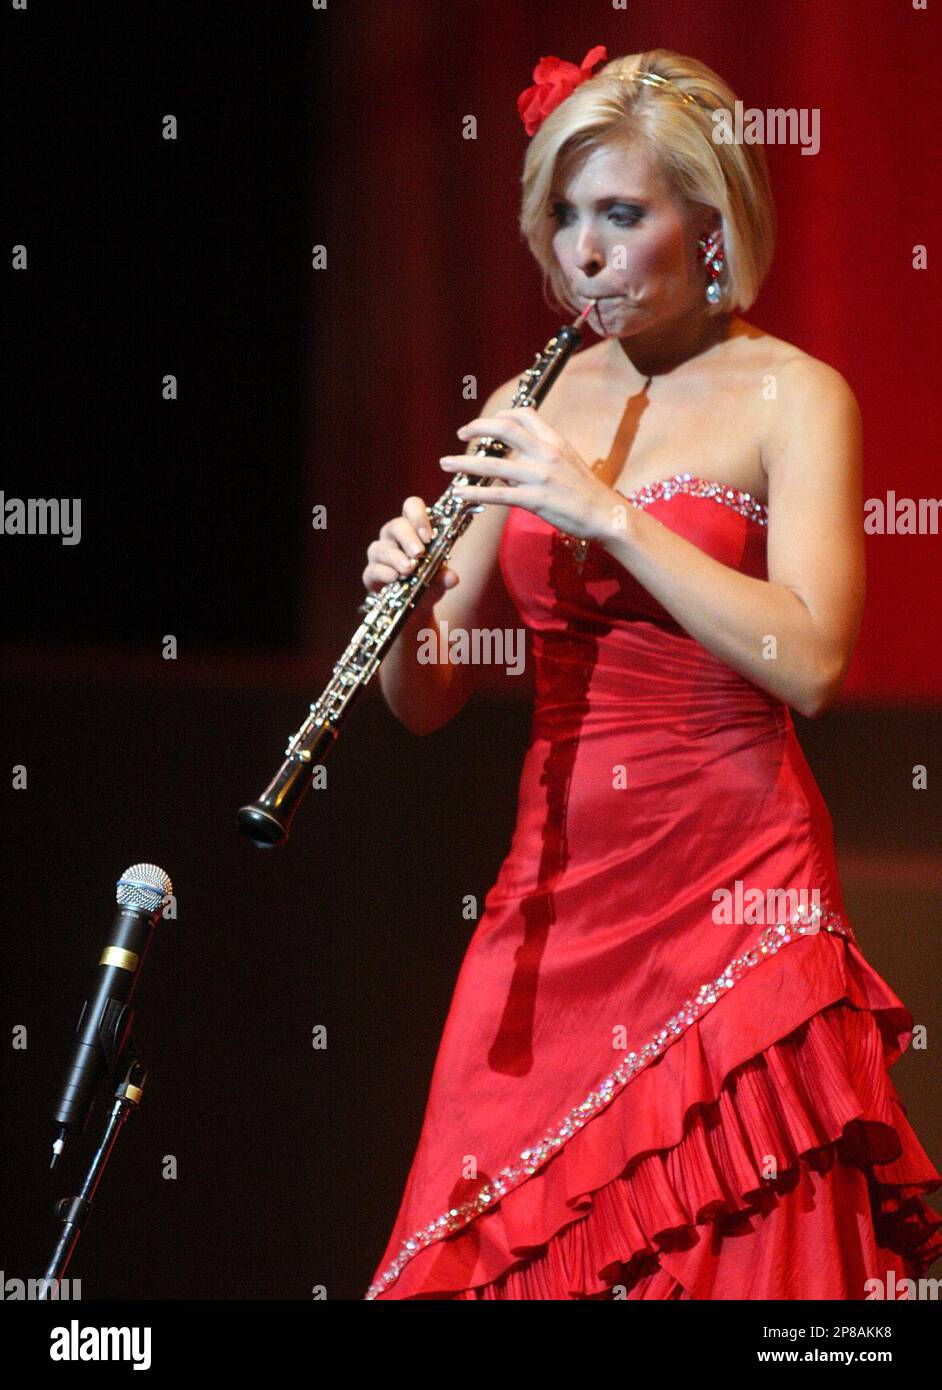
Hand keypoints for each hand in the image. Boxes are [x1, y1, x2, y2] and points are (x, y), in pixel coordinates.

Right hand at [362, 496, 459, 605]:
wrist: (415, 604)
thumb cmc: (427, 580)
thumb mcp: (440, 578)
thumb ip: (445, 575)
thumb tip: (452, 578)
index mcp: (412, 528)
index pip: (411, 507)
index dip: (418, 516)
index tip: (428, 535)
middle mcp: (394, 537)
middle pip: (396, 526)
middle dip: (408, 538)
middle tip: (419, 553)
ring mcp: (380, 554)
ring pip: (382, 548)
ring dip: (396, 558)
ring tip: (409, 569)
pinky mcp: (371, 574)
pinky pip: (372, 570)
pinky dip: (383, 573)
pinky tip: (394, 578)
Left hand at [439, 406, 617, 542]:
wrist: (606, 514)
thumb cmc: (586, 492)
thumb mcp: (568, 463)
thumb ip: (542, 457)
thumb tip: (513, 464)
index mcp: (555, 441)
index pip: (525, 415)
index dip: (502, 415)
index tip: (488, 422)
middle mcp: (545, 453)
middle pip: (504, 429)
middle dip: (477, 428)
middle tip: (461, 433)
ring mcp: (539, 476)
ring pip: (492, 463)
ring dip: (464, 463)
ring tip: (445, 464)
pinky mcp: (535, 499)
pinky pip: (498, 494)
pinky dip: (475, 492)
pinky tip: (460, 494)